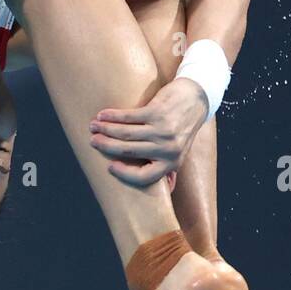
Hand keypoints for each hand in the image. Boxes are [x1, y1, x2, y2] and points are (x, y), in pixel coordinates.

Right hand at [89, 77, 209, 186]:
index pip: (144, 177)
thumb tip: (165, 191)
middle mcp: (168, 149)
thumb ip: (170, 168)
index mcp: (172, 162)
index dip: (124, 174)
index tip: (110, 166)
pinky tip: (102, 115)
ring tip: (93, 127)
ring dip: (105, 129)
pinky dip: (112, 116)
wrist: (196, 99)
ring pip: (126, 134)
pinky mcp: (158, 112)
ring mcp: (163, 130)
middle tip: (93, 141)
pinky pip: (129, 117)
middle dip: (106, 146)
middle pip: (129, 151)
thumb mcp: (180, 151)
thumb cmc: (182, 127)